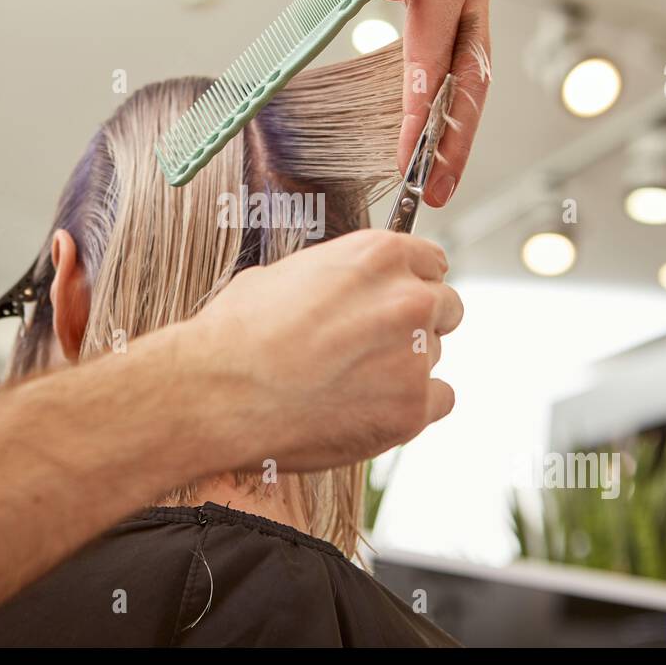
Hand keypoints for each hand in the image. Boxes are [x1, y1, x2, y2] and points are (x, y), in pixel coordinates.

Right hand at [184, 229, 462, 472]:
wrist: (219, 392)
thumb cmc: (238, 334)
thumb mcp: (285, 274)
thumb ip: (338, 279)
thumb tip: (342, 291)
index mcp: (378, 256)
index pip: (432, 262)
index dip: (413, 282)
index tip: (399, 300)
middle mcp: (408, 299)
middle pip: (446, 307)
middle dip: (417, 324)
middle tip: (375, 345)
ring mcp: (414, 356)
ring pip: (435, 357)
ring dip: (405, 367)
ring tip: (350, 381)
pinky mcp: (412, 409)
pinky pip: (439, 401)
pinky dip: (411, 406)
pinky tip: (369, 407)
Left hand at [306, 0, 493, 206]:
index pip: (438, 42)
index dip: (422, 101)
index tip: (407, 149)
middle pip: (471, 73)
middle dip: (455, 138)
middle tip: (434, 190)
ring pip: (466, 77)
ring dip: (453, 134)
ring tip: (436, 182)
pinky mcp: (444, 6)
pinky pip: (449, 66)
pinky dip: (441, 108)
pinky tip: (427, 141)